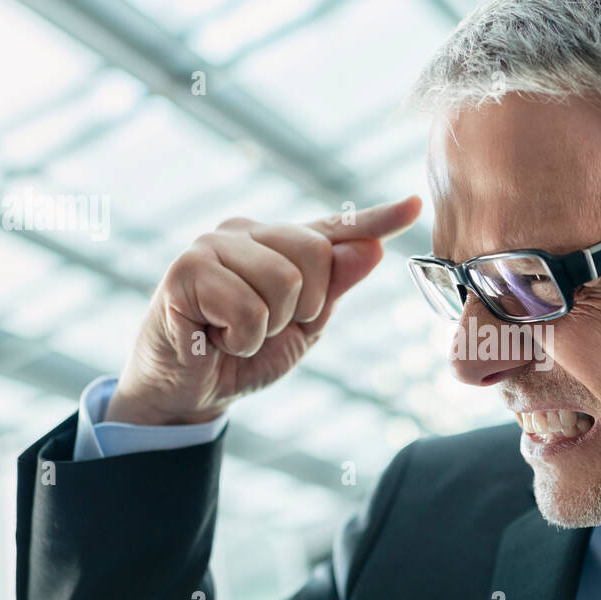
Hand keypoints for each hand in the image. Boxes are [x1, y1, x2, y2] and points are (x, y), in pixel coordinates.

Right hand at [104, 195, 422, 424]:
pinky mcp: (185, 269)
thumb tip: (372, 248)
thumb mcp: (303, 327)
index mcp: (278, 243)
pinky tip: (215, 337)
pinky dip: (241, 337)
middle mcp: (246, 231)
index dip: (376, 219)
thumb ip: (334, 288)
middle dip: (302, 307)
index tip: (415, 206)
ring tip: (235, 332)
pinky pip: (248, 306)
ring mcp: (212, 245)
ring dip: (267, 327)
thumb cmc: (242, 354)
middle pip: (315, 254)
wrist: (189, 393)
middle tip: (264, 327)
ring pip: (284, 281)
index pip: (335, 228)